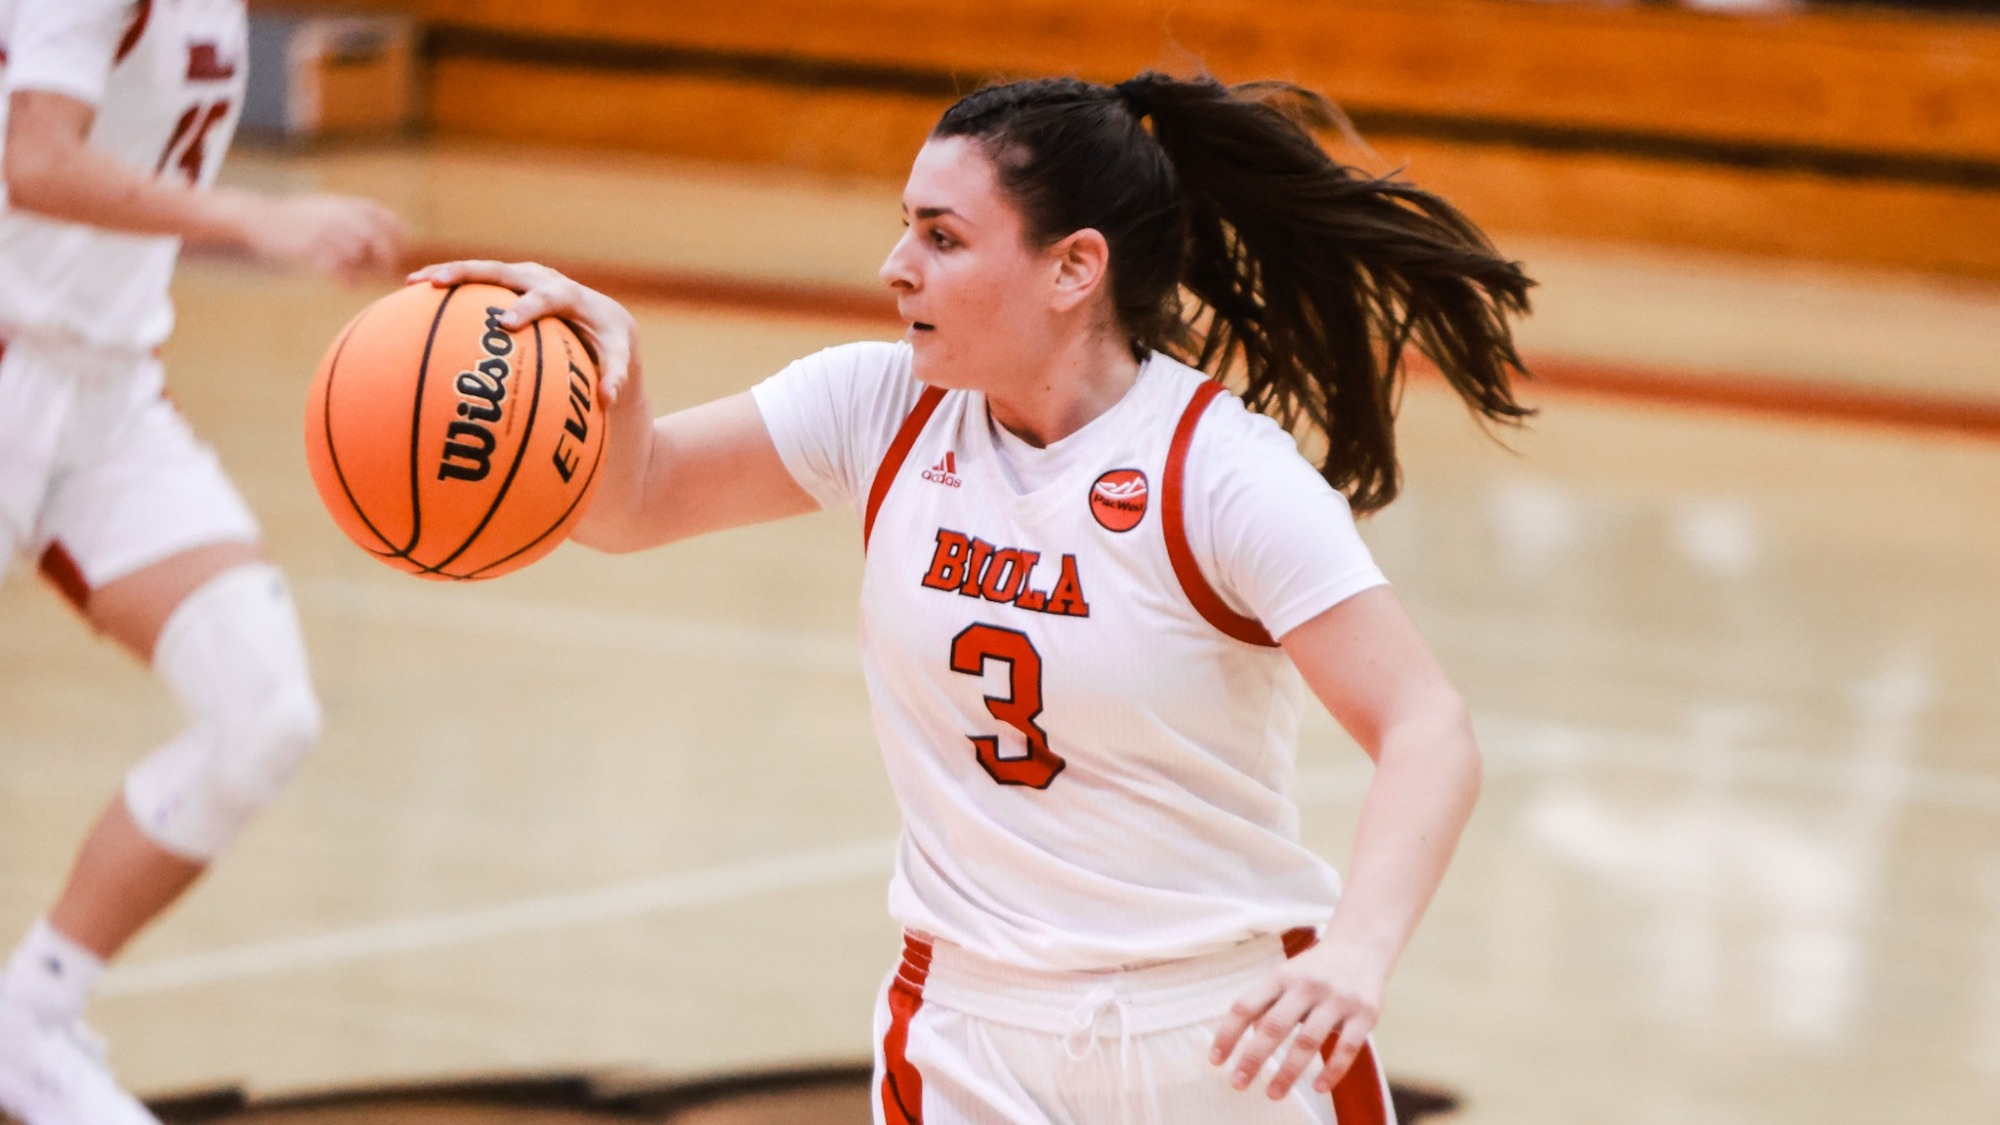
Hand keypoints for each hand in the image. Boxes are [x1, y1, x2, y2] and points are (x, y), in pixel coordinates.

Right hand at [240, 192, 405, 282]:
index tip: (405, 243)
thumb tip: (374, 240)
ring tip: (363, 278)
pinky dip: (348, 279)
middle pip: (373, 234)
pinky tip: (350, 286)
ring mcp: (323, 230)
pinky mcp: (310, 247)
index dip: (395, 229)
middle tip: (389, 269)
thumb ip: (348, 219)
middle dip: (386, 253)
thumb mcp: (322, 210)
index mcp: (341, 204)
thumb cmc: (294, 221)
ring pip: (357, 251)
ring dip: (365, 267)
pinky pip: (337, 266)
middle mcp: (335, 214)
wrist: (258, 221)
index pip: (378, 213)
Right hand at [405, 260, 639, 402]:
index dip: (526, 308)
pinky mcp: (508, 280)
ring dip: (447, 272)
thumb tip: (607, 401)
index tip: (507, 324)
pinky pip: (475, 280)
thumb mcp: (616, 357)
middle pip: (502, 271)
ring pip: (481, 269)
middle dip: (470, 275)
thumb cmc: (607, 341)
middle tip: (439, 284)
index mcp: (566, 294)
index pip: (545, 298)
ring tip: (413, 282)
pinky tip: (414, 294)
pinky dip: (447, 283)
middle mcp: (541, 277)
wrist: (603, 314)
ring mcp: (521, 276)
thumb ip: (614, 376)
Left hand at [1210, 939, 1383, 1099]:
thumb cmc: (1313, 969)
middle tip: (1238, 1083)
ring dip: (1288, 1072)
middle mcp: (1307, 985)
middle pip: (1274, 1025)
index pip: (1247, 1005)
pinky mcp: (1364, 1014)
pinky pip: (1347, 1048)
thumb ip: (1266, 1005)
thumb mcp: (1285, 977)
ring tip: (1273, 1093)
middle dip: (1253, 1057)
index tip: (1216, 1060)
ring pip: (1308, 1041)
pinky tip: (1319, 1088)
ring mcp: (1337, 999)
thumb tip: (1246, 1042)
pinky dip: (1332, 1071)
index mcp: (1281, 976)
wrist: (1362, 946)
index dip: (1228, 1033)